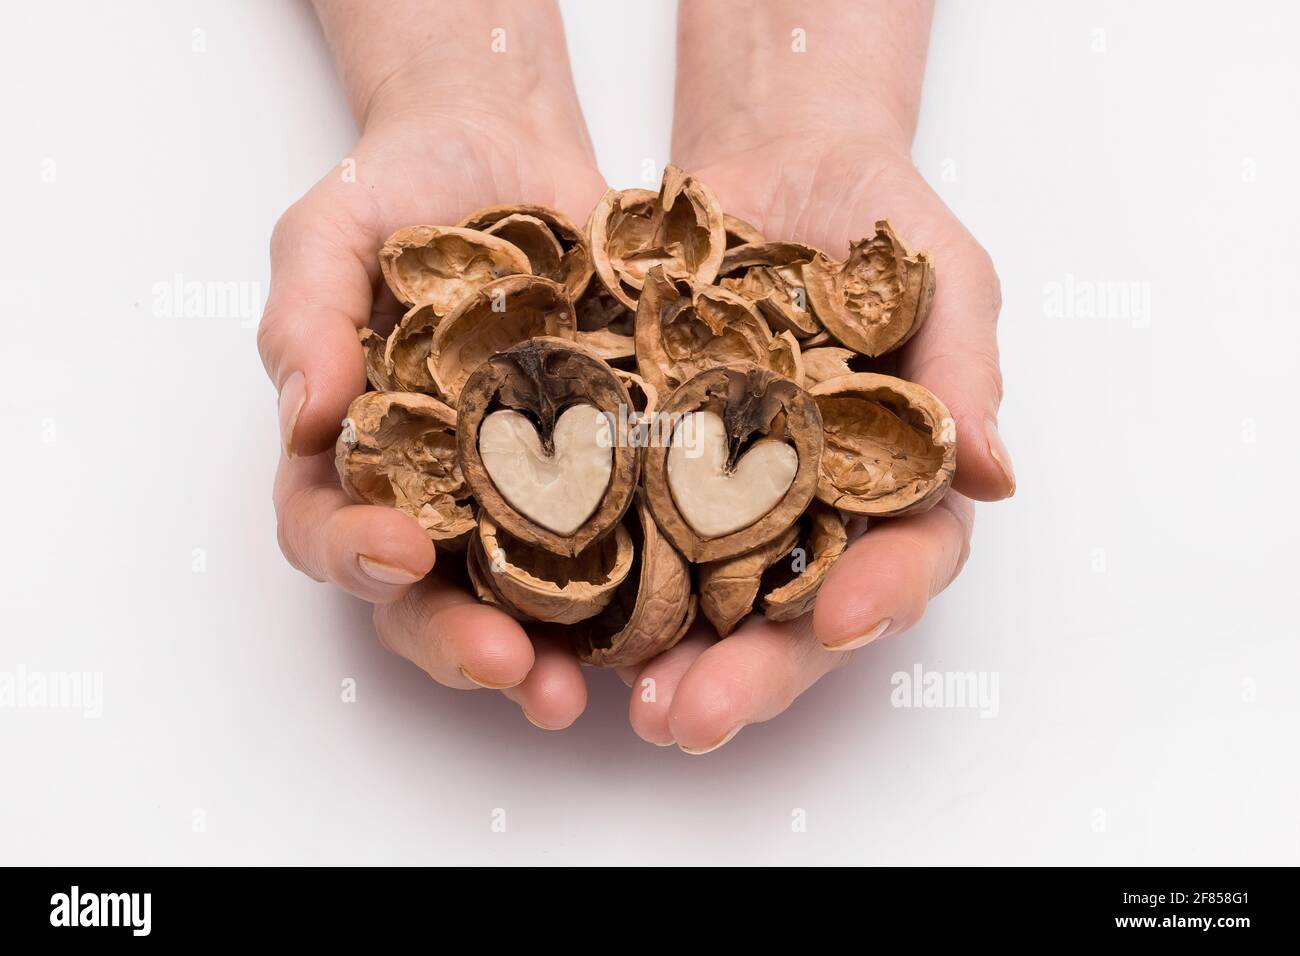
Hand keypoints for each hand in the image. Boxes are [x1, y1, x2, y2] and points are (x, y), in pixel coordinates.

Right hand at [258, 97, 606, 729]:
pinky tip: (676, 614)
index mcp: (355, 455)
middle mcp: (435, 493)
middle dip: (458, 641)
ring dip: (553, 651)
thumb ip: (304, 314)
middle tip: (509, 666)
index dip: (352, 554)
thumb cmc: (400, 185)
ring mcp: (523, 491)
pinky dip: (642, 584)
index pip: (329, 528)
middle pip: (428, 598)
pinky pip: (622, 539)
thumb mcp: (331, 229)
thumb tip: (304, 418)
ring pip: (526, 598)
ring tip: (587, 687)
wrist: (507, 149)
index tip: (394, 552)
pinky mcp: (605, 472)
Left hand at [618, 132, 1013, 752]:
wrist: (774, 167)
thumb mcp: (942, 277)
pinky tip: (550, 614)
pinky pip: (613, 526)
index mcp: (893, 487)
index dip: (880, 595)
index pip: (903, 560)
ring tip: (626, 701)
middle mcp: (806, 514)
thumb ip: (965, 369)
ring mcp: (719, 498)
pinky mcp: (640, 466)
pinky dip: (587, 573)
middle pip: (790, 615)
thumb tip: (997, 475)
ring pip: (697, 599)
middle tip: (698, 718)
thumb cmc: (878, 222)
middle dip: (753, 672)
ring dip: (663, 656)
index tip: (847, 619)